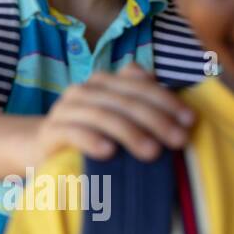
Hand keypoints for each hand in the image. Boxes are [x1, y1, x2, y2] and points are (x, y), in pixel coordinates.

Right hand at [30, 64, 193, 163]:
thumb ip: (136, 98)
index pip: (139, 85)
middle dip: (156, 119)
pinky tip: (109, 152)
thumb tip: (163, 88)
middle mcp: (84, 90)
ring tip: (152, 152)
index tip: (189, 121)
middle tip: (178, 140)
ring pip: (102, 115)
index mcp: (103, 82)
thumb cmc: (90, 133)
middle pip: (124, 100)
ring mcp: (65, 110)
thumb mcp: (116, 115)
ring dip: (130, 133)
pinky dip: (91, 140)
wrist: (43, 147)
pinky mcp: (50, 132)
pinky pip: (72, 132)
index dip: (166, 100)